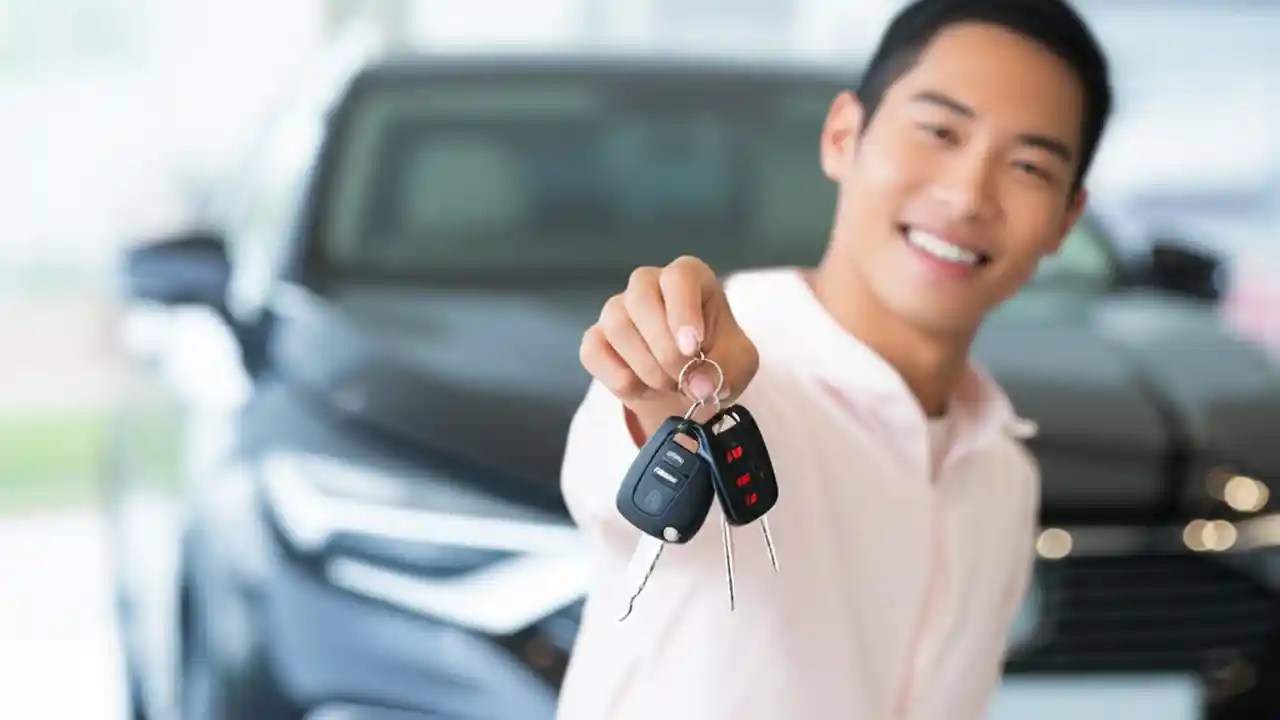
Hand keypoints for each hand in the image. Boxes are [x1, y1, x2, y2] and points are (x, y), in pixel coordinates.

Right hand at [579, 255, 758, 437]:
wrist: (687, 386)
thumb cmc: (717, 360)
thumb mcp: (738, 366)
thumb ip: (724, 371)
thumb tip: (697, 386)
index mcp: (688, 277)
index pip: (679, 277)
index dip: (683, 312)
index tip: (692, 347)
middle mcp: (648, 284)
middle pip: (641, 299)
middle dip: (664, 348)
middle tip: (683, 378)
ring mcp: (617, 309)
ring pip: (618, 328)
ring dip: (647, 368)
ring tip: (669, 384)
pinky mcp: (596, 338)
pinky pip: (595, 352)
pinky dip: (619, 378)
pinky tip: (641, 387)